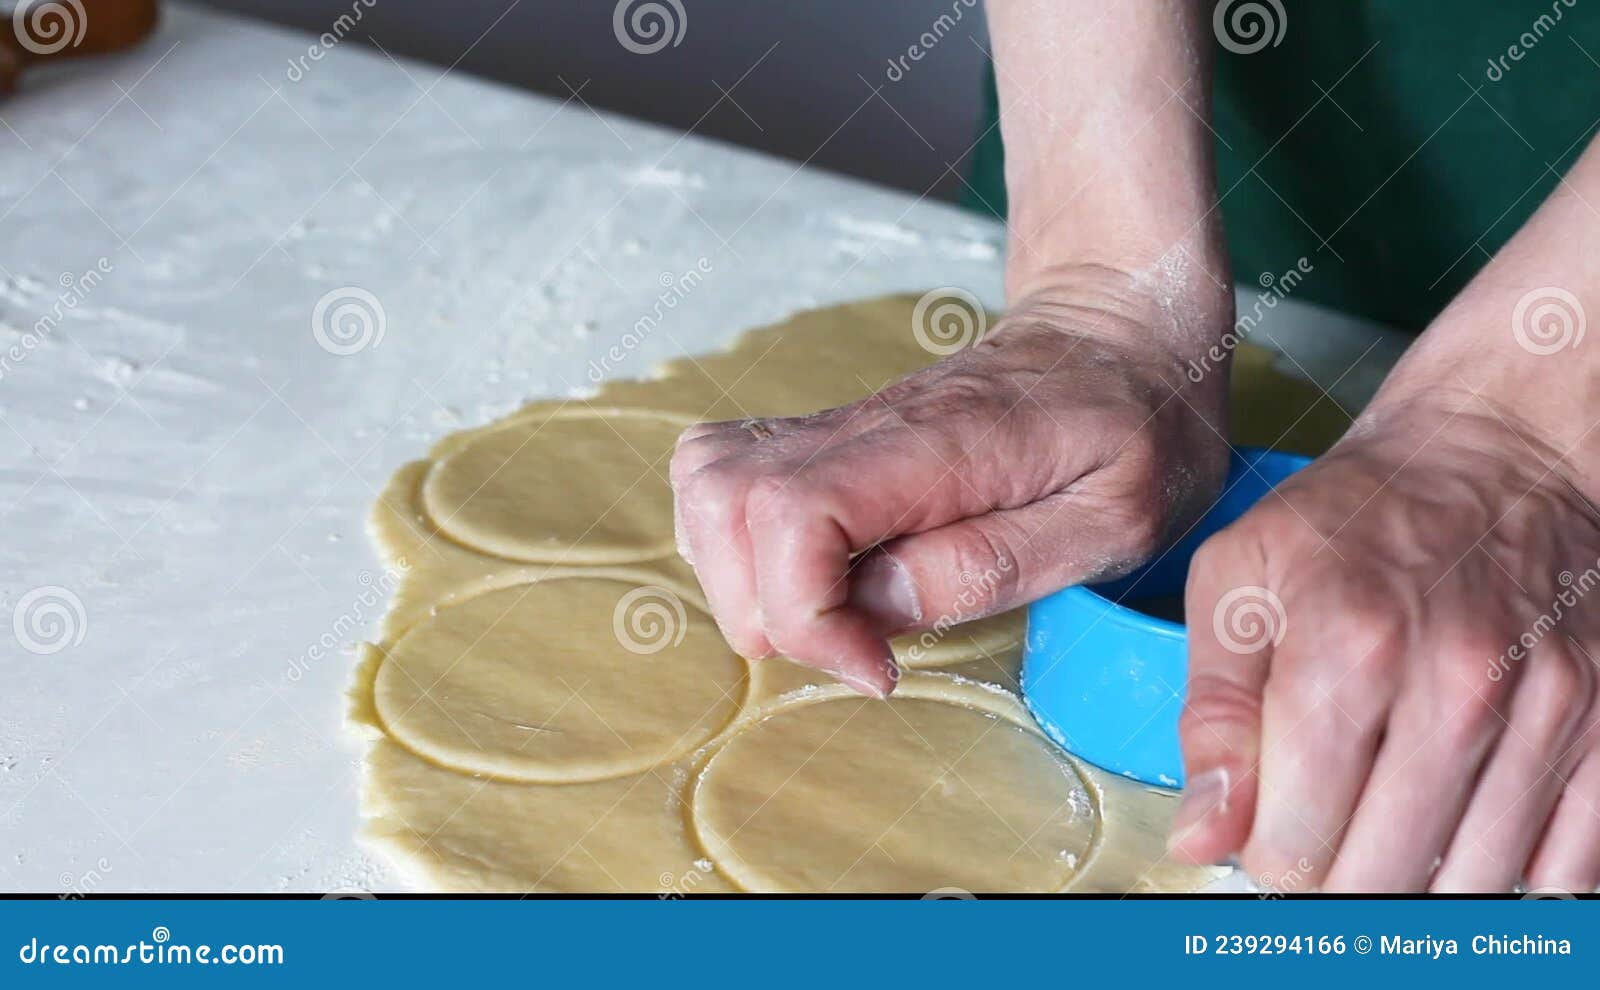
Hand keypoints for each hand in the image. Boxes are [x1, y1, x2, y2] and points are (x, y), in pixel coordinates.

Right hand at [671, 266, 1230, 695]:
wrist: (1122, 333)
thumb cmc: (1135, 428)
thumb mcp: (1114, 518)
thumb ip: (995, 563)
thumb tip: (877, 608)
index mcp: (942, 443)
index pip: (797, 513)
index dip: (807, 614)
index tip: (875, 665)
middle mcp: (867, 425)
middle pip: (725, 501)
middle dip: (762, 609)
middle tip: (850, 648)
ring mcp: (837, 424)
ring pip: (706, 485)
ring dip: (736, 578)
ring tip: (824, 619)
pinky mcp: (826, 436)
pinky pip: (725, 477)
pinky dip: (734, 544)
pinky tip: (806, 578)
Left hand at [1174, 396, 1599, 891]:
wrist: (1498, 456)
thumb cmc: (1352, 520)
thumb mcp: (1239, 580)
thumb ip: (1212, 716)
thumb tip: (1201, 840)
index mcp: (1345, 649)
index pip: (1295, 840)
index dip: (1267, 859)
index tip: (1266, 836)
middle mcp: (1456, 688)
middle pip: (1381, 881)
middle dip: (1333, 888)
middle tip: (1322, 851)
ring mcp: (1548, 711)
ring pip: (1473, 890)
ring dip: (1419, 892)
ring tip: (1385, 845)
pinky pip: (1568, 873)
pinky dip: (1510, 885)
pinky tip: (1463, 849)